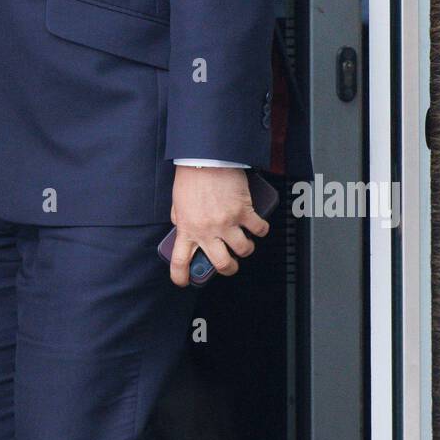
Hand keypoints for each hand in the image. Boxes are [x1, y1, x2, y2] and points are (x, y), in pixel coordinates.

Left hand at [167, 165, 269, 286]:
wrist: (206, 157)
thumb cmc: (191, 177)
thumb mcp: (178, 204)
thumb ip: (182, 220)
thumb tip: (186, 230)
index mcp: (187, 229)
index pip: (179, 261)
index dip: (181, 277)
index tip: (183, 282)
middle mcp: (207, 230)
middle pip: (222, 264)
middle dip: (229, 268)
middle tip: (230, 263)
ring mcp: (227, 223)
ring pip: (244, 250)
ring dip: (246, 248)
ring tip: (245, 241)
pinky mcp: (243, 211)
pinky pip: (259, 230)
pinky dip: (261, 230)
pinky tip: (258, 226)